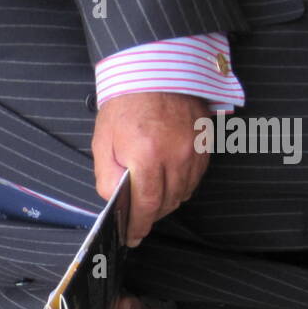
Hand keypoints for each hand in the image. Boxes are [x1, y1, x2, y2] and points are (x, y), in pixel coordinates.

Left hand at [91, 90, 210, 245]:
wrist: (153, 72)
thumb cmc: (124, 106)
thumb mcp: (103, 142)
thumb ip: (107, 176)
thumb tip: (116, 201)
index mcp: (146, 157)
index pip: (146, 205)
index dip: (139, 225)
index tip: (133, 236)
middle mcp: (174, 157)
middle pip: (167, 203)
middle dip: (151, 214)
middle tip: (138, 216)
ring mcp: (193, 150)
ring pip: (183, 193)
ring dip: (167, 201)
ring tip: (152, 198)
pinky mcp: (204, 144)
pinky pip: (195, 177)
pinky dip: (181, 185)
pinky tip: (168, 180)